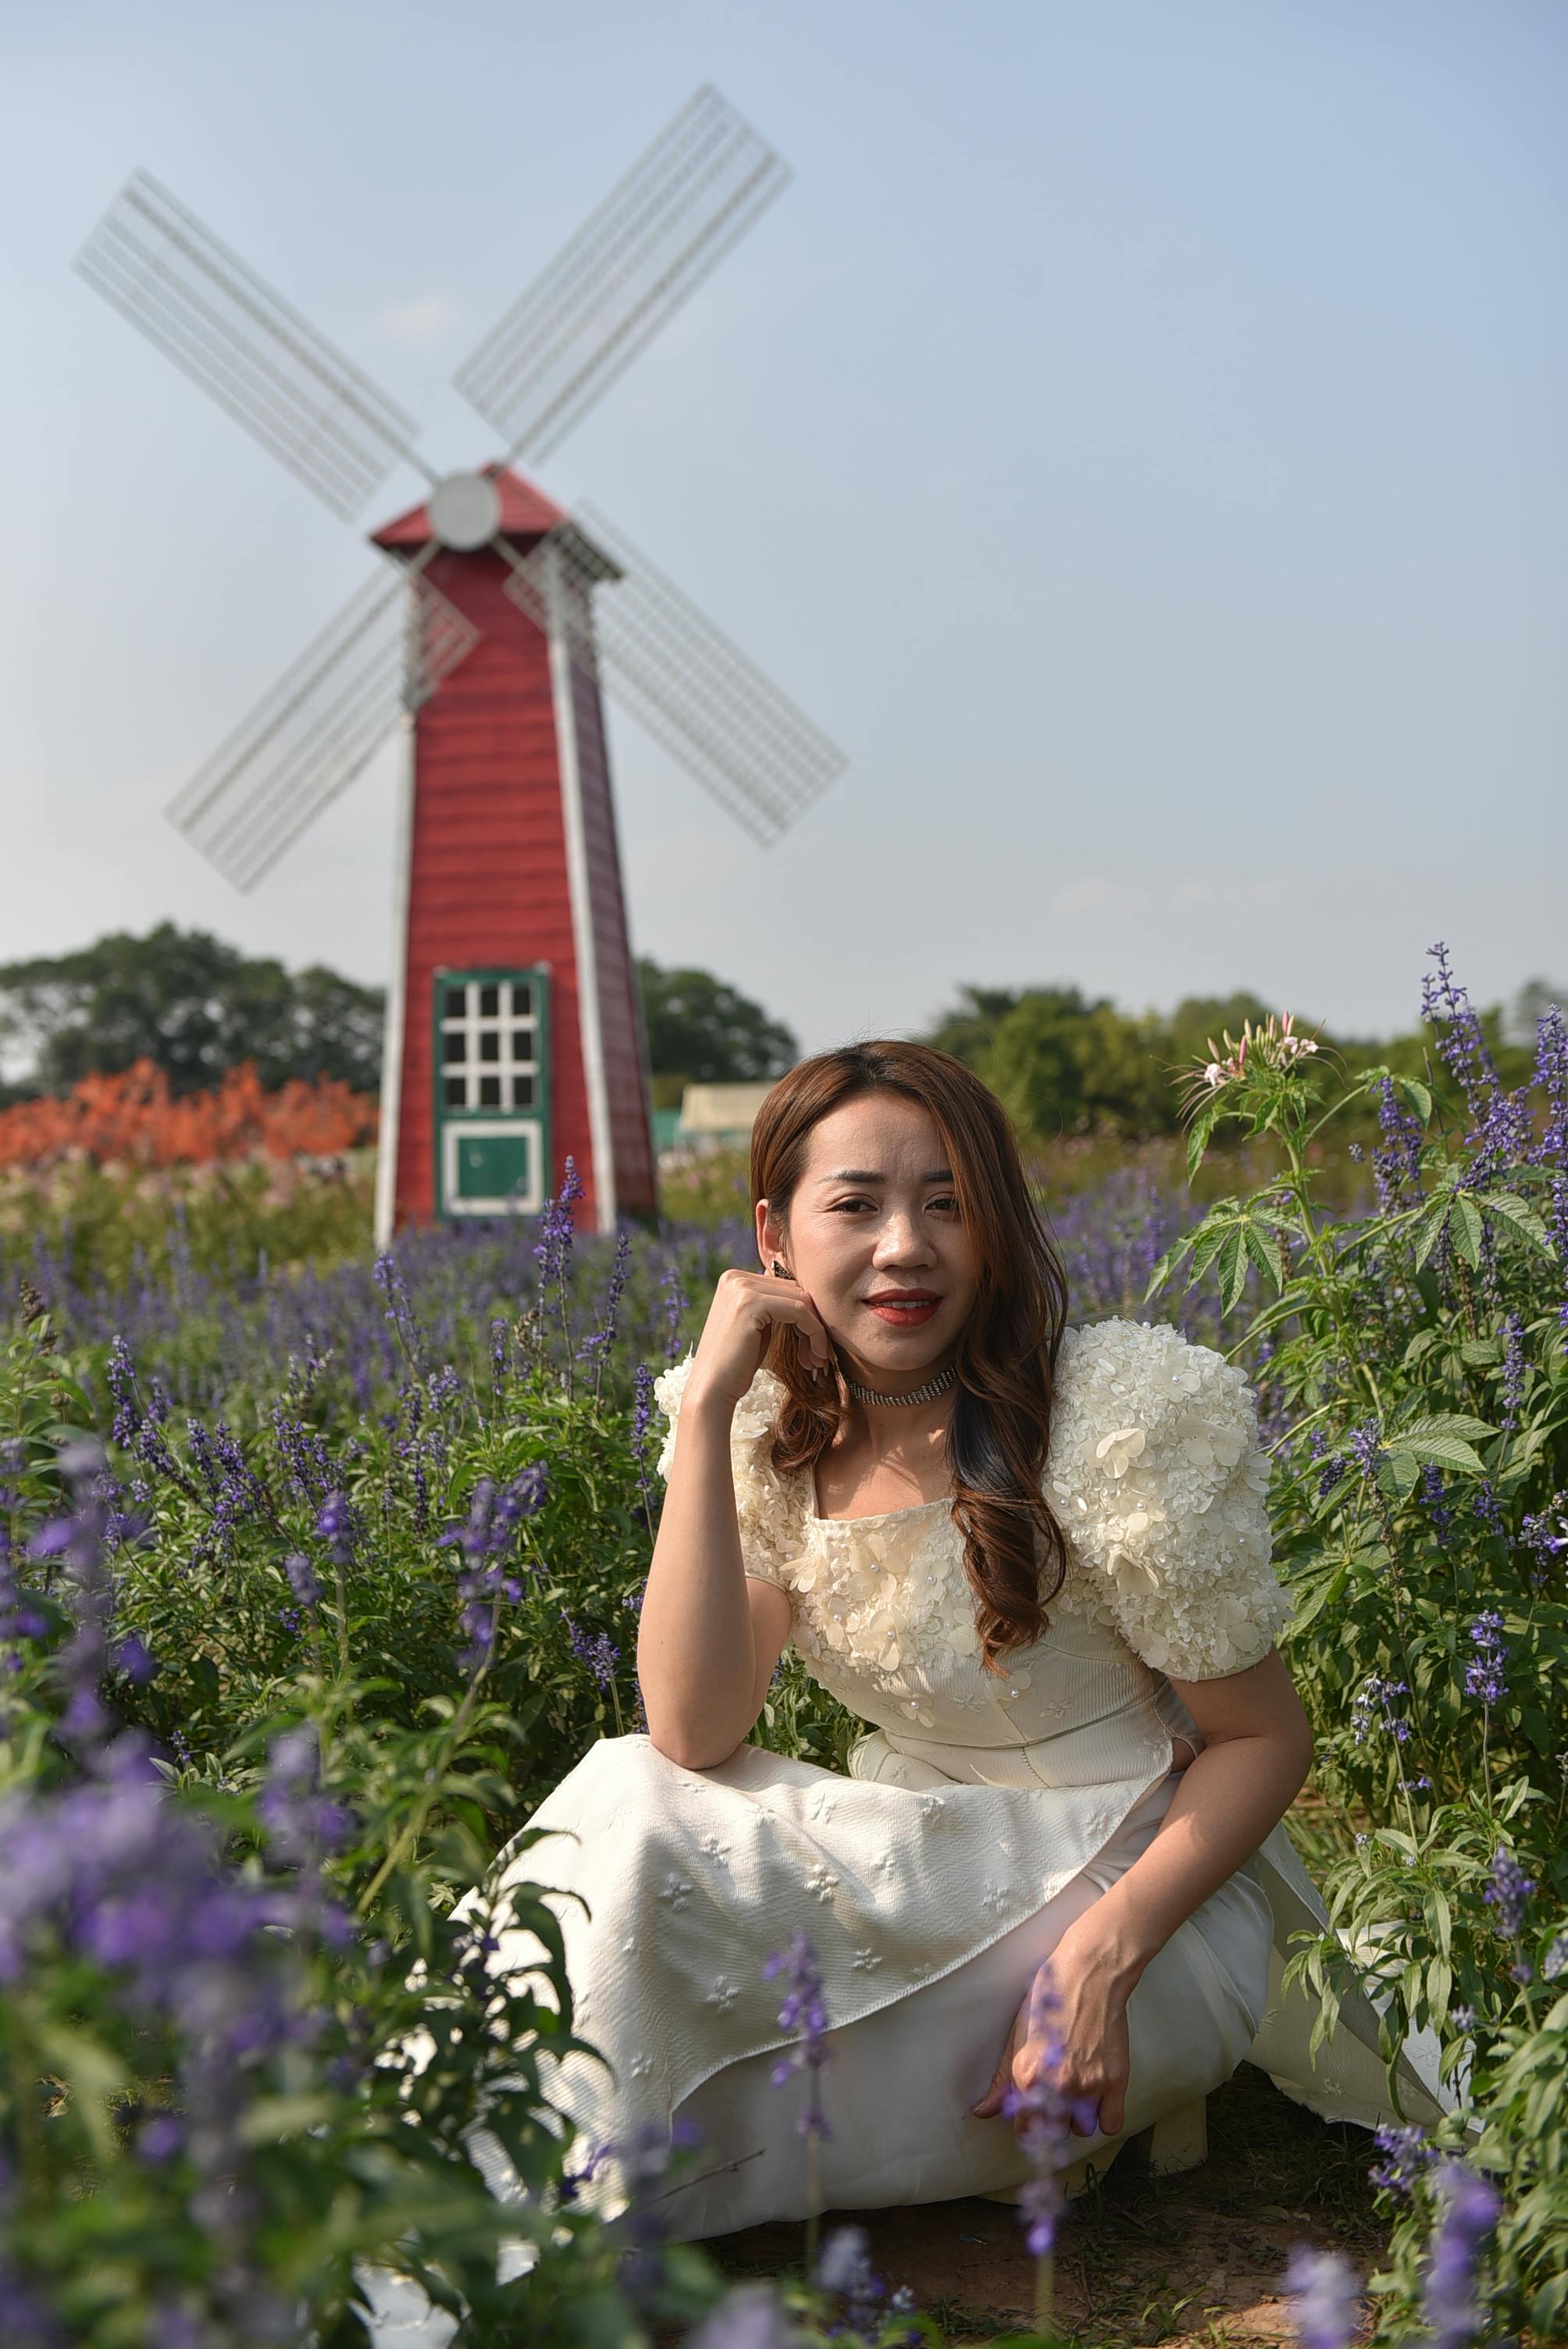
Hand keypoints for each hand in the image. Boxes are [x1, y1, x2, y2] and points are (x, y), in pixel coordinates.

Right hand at [684, 1267, 832, 1415]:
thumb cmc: (737, 1363)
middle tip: (819, 1355)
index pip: (786, 1286)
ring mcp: (741, 1288)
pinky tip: (815, 1356)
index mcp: (735, 1278)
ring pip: (801, 1300)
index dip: (806, 1315)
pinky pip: (799, 1311)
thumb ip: (774, 1306)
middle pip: (795, 1290)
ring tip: (817, 1359)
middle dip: (813, 1323)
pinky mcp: (750, 1304)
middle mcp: (736, 1277)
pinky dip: (814, 1333)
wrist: (712, 1389)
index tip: (814, 1345)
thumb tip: (807, 1296)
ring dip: (816, 1330)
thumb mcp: (757, 1326)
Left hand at [969, 1916, 1133, 2142]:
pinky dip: (1104, 2116)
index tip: (1036, 2115)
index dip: (1030, 2123)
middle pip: (1054, 2133)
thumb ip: (1001, 2080)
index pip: (1026, 2129)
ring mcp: (1088, 2086)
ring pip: (1082, 2130)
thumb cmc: (1050, 1997)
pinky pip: (1110, 2124)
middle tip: (1057, 2099)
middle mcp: (1056, 2087)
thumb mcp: (1017, 2035)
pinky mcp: (1115, 2081)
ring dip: (1078, 2117)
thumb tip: (982, 2112)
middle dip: (1053, 2121)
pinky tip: (1098, 2098)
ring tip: (1078, 2091)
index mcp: (1027, 2076)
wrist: (1089, 1974)